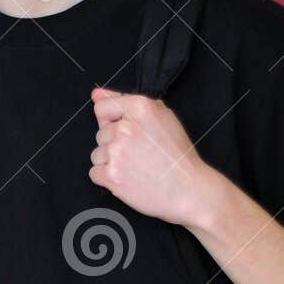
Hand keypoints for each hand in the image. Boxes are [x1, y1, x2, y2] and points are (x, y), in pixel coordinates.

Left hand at [88, 86, 214, 227]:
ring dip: (110, 162)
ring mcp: (117, 152)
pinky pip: (95, 173)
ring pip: (97, 154)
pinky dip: (107, 178)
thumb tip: (97, 94)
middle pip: (100, 133)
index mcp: (140, 108)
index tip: (124, 131)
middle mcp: (125, 127)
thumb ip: (125, 101)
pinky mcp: (111, 175)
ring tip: (134, 167)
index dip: (112, 120)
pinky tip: (127, 178)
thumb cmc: (178, 155)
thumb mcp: (162, 117)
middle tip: (138, 154)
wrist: (188, 190)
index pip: (103, 107)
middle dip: (115, 143)